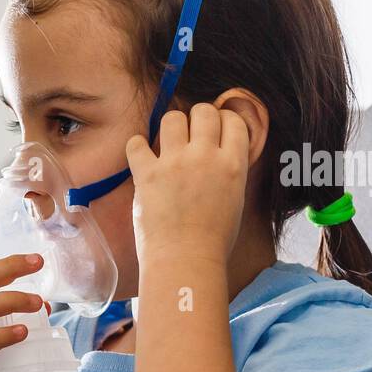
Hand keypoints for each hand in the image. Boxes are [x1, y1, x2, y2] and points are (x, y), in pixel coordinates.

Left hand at [125, 104, 249, 264]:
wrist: (185, 261)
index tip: (215, 132)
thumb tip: (221, 156)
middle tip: (190, 136)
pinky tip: (141, 156)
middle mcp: (205, 157)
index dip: (223, 121)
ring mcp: (175, 163)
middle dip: (197, 118)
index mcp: (233, 164)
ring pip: (173, 118)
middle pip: (203, 111)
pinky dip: (136, 147)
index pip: (233, 120)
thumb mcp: (235, 200)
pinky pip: (136, 143)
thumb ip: (229, 172)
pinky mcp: (147, 174)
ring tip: (167, 144)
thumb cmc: (213, 240)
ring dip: (170, 127)